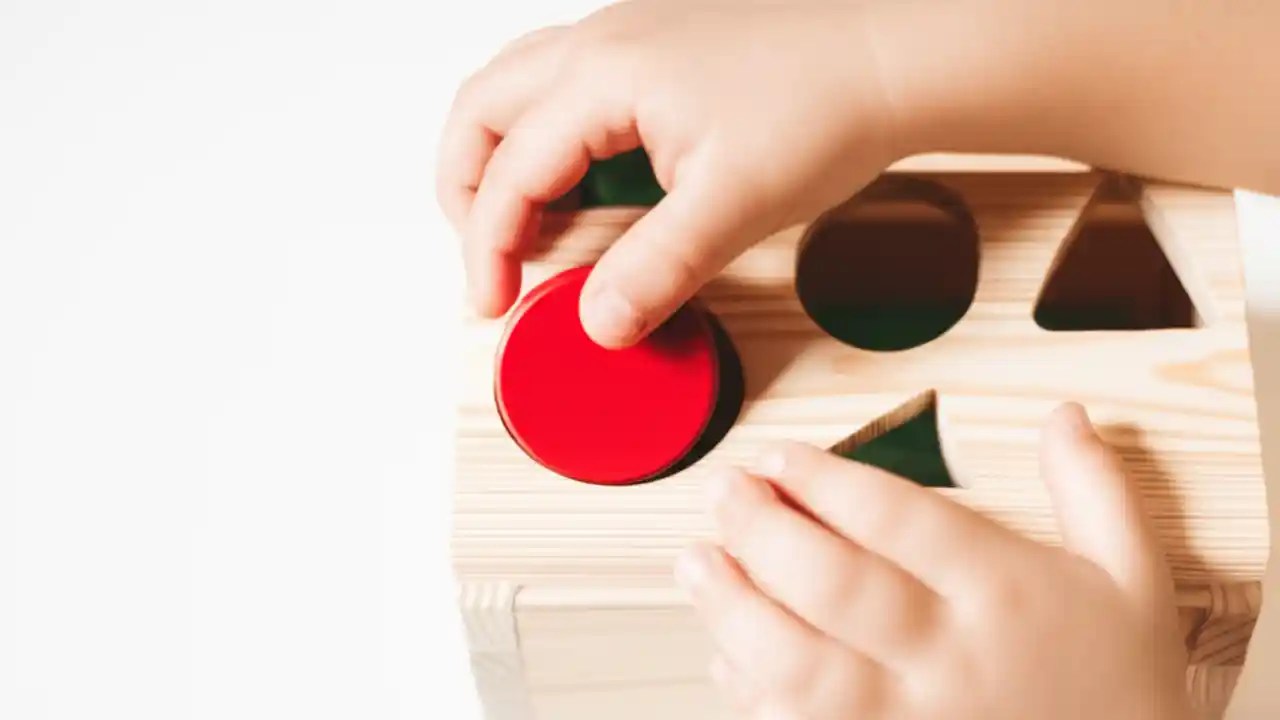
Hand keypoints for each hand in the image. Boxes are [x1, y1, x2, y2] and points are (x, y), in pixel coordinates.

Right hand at [436, 0, 904, 347]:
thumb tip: (598, 325)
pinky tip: (582, 179)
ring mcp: (626, 35)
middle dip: (465, 190)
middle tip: (487, 261)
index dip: (489, 249)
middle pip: (482, 110)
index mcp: (603, 77)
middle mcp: (601, 43)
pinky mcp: (654, 43)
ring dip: (498, 155)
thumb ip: (656, 271)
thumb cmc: (827, 103)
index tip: (495, 305)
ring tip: (520, 223)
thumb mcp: (734, 205)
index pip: (510, 171)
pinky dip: (544, 135)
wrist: (892, 50)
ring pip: (516, 87)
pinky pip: (563, 82)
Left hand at [675, 402, 1194, 719]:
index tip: (779, 456)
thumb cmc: (1118, 686)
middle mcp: (951, 657)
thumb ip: (1096, 490)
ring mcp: (911, 719)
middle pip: (836, 586)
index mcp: (1005, 593)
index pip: (900, 521)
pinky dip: (753, 692)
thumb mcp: (1132, 577)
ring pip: (802, 665)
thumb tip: (1067, 416)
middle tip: (724, 492)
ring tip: (696, 562)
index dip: (826, 480)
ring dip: (735, 609)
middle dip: (762, 531)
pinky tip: (725, 655)